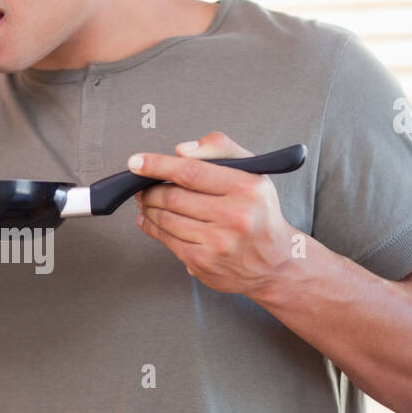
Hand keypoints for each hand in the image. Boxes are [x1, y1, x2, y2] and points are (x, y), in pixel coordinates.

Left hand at [128, 131, 295, 295]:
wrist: (276, 263)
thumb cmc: (259, 211)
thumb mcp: (252, 171)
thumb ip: (220, 149)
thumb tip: (181, 151)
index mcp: (247, 188)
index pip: (191, 171)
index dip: (157, 165)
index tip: (136, 162)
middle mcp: (235, 216)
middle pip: (174, 197)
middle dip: (149, 190)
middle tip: (141, 187)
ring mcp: (219, 243)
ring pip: (167, 219)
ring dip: (148, 208)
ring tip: (145, 201)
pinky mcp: (205, 263)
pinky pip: (168, 241)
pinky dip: (152, 228)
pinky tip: (148, 220)